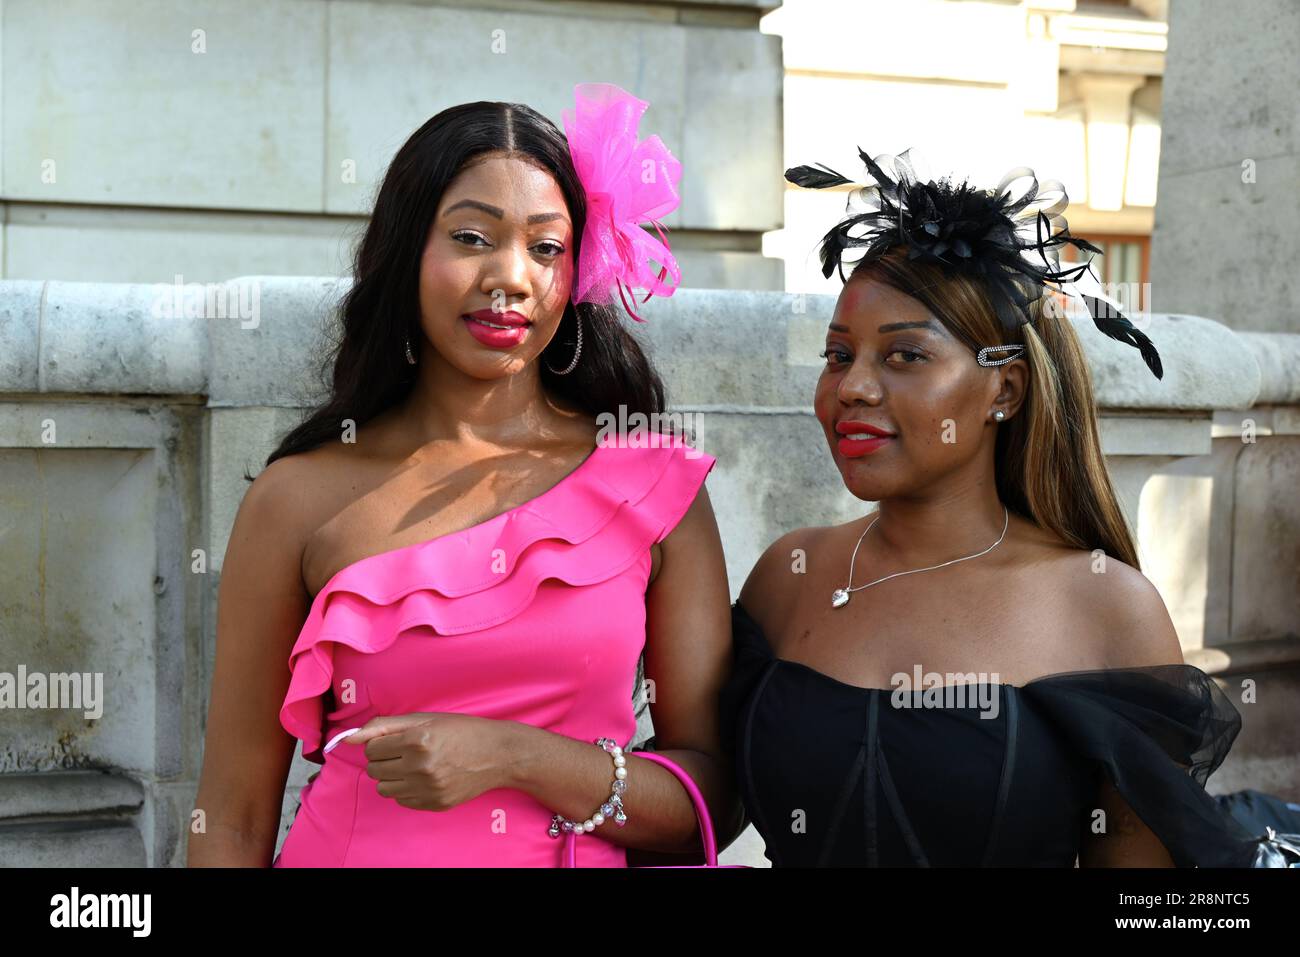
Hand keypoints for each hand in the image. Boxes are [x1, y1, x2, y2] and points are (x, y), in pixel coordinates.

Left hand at [341, 713, 519, 811]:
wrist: (498, 754)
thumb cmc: (462, 731)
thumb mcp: (425, 720)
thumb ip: (385, 726)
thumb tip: (349, 738)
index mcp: (418, 740)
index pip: (372, 748)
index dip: (381, 743)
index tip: (396, 741)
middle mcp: (421, 766)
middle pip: (374, 769)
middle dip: (384, 759)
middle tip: (404, 752)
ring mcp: (428, 788)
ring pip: (384, 788)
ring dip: (392, 776)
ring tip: (412, 766)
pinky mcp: (434, 804)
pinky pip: (401, 800)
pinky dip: (406, 789)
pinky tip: (424, 778)